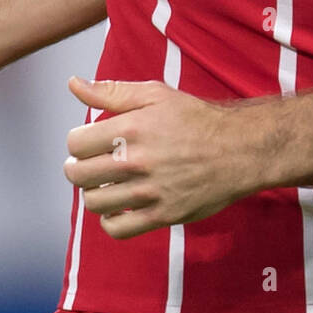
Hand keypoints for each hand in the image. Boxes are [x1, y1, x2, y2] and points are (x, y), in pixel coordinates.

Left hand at [64, 77, 252, 238]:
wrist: (238, 149)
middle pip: (78, 175)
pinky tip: (118, 206)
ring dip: (95, 192)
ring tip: (107, 183)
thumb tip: (74, 84)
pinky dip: (110, 220)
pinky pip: (118, 228)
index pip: (75, 143)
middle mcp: (135, 161)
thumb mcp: (156, 94)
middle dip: (78, 168)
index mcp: (130, 128)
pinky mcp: (162, 215)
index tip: (89, 143)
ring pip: (94, 202)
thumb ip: (112, 92)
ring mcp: (148, 192)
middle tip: (91, 164)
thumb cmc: (196, 118)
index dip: (78, 142)